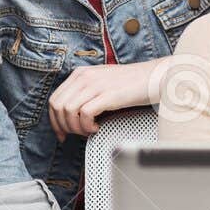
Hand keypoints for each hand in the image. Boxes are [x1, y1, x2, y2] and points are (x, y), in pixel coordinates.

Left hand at [48, 60, 165, 139]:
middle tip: (75, 135)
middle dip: (63, 126)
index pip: (55, 99)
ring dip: (76, 127)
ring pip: (69, 111)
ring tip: (88, 130)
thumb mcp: (101, 82)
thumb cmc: (131, 84)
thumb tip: (70, 115)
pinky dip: (87, 126)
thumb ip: (85, 93)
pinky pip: (85, 114)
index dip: (54, 121)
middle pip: (58, 106)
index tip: (62, 133)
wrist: (154, 77)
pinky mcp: (108, 95)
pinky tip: (97, 128)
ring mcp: (96, 85)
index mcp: (81, 74)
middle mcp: (85, 77)